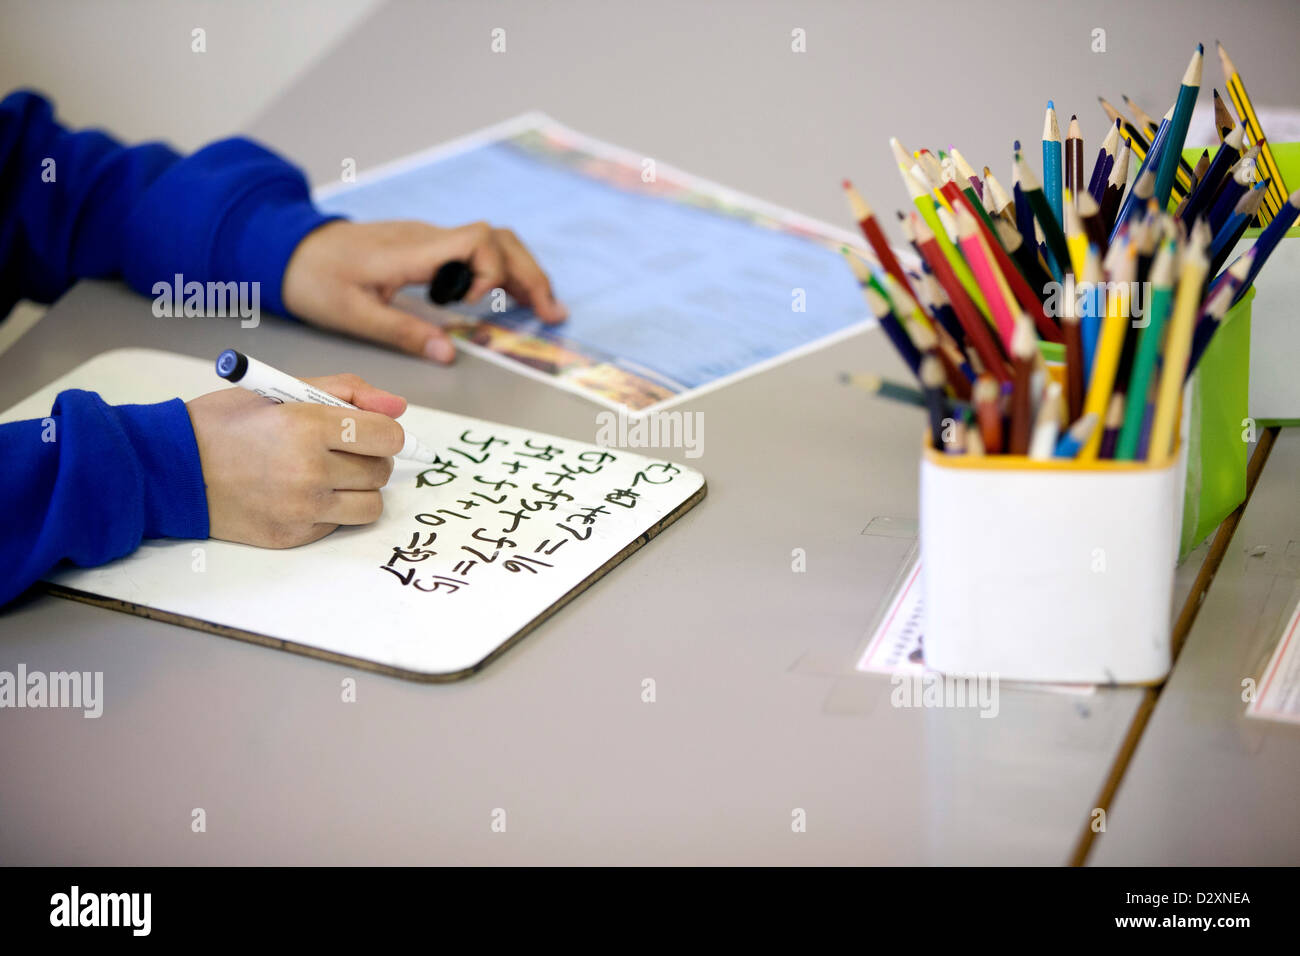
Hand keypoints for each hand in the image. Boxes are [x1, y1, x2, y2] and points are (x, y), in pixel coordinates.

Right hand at [186, 373, 406, 548]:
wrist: (171, 469)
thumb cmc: (224, 424)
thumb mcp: (282, 389)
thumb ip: (347, 391)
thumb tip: (396, 407)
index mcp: (307, 426)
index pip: (387, 436)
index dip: (384, 432)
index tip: (370, 431)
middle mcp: (308, 471)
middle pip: (381, 471)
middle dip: (368, 458)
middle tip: (337, 450)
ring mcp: (301, 509)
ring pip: (370, 505)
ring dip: (358, 489)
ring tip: (326, 474)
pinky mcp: (293, 537)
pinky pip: (338, 525)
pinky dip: (330, 510)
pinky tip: (299, 494)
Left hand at [281, 220, 568, 363]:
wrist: (290, 246)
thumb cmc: (316, 278)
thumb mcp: (353, 314)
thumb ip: (404, 333)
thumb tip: (450, 354)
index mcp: (412, 251)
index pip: (476, 240)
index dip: (492, 270)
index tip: (477, 305)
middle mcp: (428, 238)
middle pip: (499, 239)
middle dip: (529, 274)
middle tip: (552, 314)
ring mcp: (431, 240)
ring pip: (495, 243)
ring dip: (524, 273)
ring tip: (547, 309)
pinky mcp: (430, 248)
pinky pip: (478, 253)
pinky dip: (504, 274)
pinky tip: (516, 299)